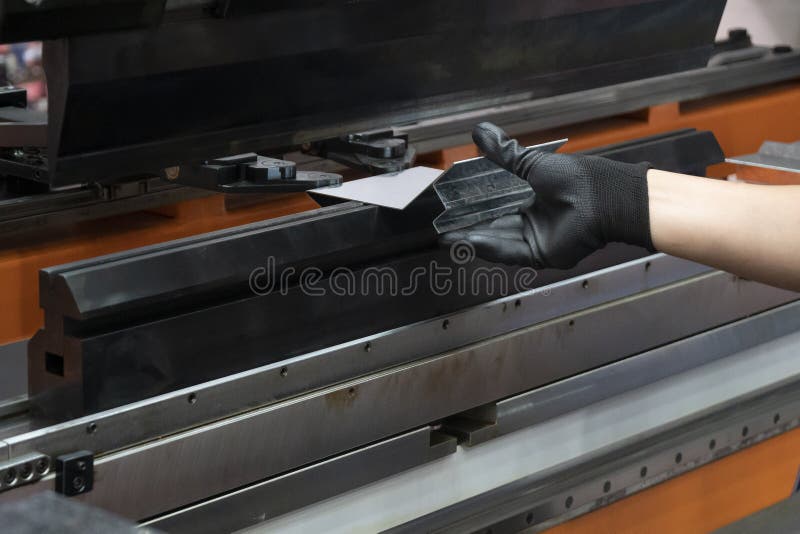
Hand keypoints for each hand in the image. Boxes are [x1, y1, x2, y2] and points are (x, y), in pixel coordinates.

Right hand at [440, 122, 654, 268]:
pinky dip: (490, 247)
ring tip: (449, 237)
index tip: (454, 208)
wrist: (602, 198)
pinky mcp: (541, 254)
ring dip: (474, 239)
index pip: (497, 206)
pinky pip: (510, 252)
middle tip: (443, 227)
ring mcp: (538, 239)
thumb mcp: (531, 163)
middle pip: (494, 227)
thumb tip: (479, 131)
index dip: (475, 208)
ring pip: (498, 242)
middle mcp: (535, 221)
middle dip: (468, 228)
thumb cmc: (577, 178)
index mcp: (534, 199)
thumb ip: (504, 153)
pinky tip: (469, 241)